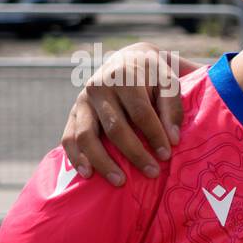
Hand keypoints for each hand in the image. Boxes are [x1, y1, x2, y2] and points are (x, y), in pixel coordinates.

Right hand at [61, 42, 183, 185]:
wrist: (129, 61)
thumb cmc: (154, 77)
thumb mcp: (169, 83)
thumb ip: (172, 108)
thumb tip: (173, 139)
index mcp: (124, 77)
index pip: (140, 112)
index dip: (154, 135)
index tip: (166, 155)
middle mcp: (99, 87)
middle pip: (115, 127)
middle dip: (134, 153)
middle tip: (152, 173)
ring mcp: (82, 101)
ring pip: (87, 135)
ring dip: (103, 161)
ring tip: (120, 182)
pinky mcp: (73, 113)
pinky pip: (69, 137)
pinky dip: (75, 156)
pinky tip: (87, 174)